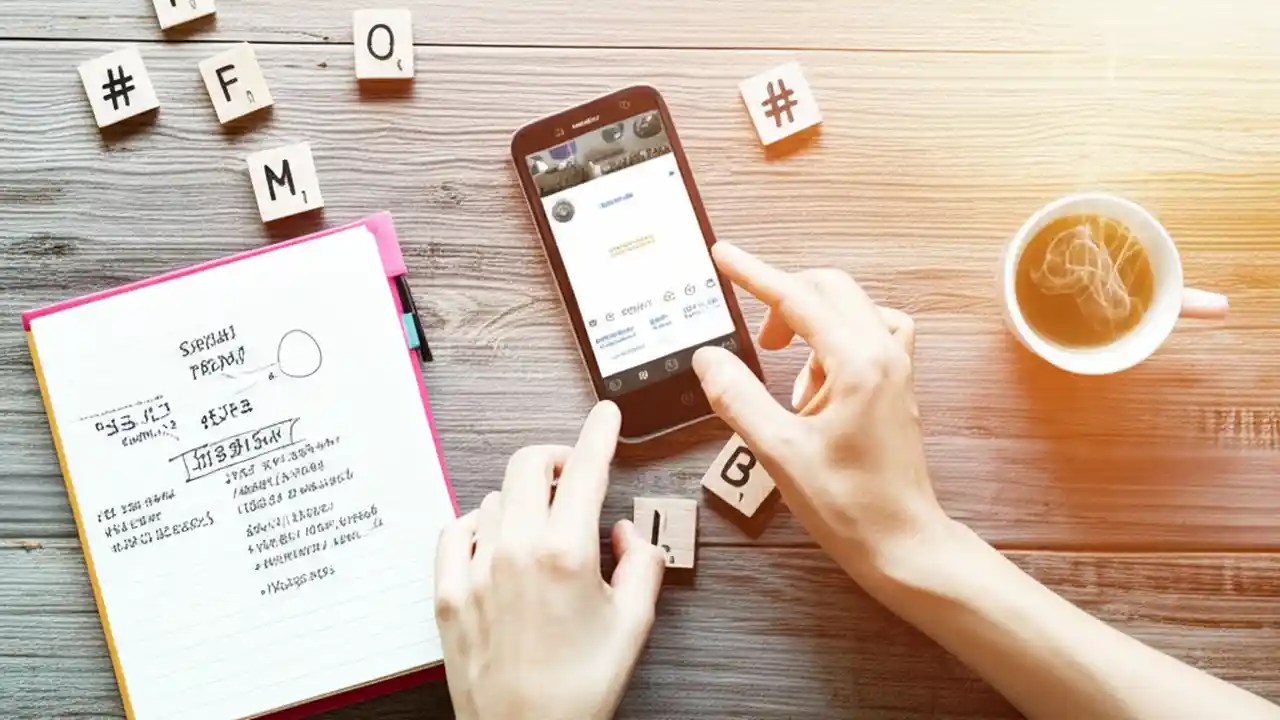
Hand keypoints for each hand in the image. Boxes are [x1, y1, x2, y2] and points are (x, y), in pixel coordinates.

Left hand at [434, 402, 666, 719]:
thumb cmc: (579, 689)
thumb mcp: (634, 625)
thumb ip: (641, 564)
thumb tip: (626, 534)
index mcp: (566, 553)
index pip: (585, 469)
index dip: (599, 433)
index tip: (605, 415)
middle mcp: (515, 551)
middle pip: (529, 464)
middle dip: (557, 458)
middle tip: (574, 476)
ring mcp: (474, 569)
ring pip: (496, 497)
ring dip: (523, 500)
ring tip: (541, 532)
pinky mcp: (447, 592)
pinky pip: (457, 530)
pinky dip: (479, 525)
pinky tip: (496, 544)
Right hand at [692, 243, 950, 582]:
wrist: (902, 542)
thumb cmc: (849, 505)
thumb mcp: (778, 451)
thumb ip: (738, 397)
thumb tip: (709, 359)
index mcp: (858, 363)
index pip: (797, 298)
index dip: (755, 274)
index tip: (725, 255)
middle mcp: (885, 354)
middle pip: (828, 290)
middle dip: (783, 300)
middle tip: (754, 337)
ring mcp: (897, 369)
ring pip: (848, 311)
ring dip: (810, 328)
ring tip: (791, 389)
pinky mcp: (897, 386)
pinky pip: (866, 338)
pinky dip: (833, 347)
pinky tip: (816, 389)